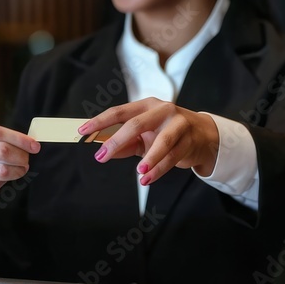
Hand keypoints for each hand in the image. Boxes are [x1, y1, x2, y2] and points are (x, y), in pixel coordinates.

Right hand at [0, 125, 39, 218]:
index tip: (34, 143)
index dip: (20, 138)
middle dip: (22, 155)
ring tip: (20, 169)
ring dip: (17, 170)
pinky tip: (2, 179)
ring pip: (0, 171)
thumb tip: (16, 139)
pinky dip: (3, 182)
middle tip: (27, 157)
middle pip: (1, 151)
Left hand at [79, 98, 219, 185]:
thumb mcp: (144, 137)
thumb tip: (104, 152)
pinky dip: (159, 169)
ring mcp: (178, 123)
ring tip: (139, 172)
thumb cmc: (166, 133)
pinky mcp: (190, 139)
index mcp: (146, 105)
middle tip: (101, 156)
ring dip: (149, 158)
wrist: (202, 137)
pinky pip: (173, 156)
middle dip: (117, 141)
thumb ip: (126, 143)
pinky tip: (148, 178)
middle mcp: (162, 110)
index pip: (119, 112)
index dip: (99, 121)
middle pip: (136, 124)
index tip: (82, 131)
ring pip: (162, 141)